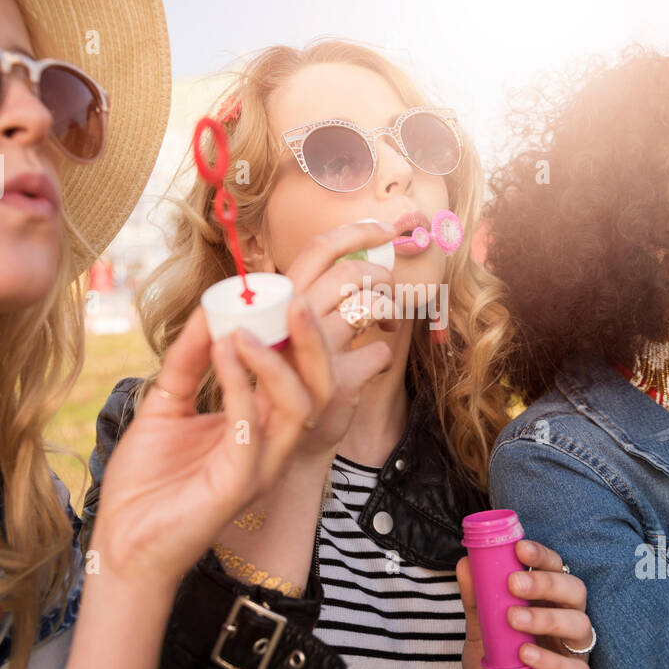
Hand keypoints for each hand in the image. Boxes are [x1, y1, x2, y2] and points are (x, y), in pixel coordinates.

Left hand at [91, 299, 332, 591]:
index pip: (300, 373)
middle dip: (311, 340)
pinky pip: (251, 427)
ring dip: (275, 359)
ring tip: (241, 327)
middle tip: (287, 298)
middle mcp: (272, 445)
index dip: (296, 332)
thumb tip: (205, 312)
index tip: (272, 291)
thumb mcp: (166, 404)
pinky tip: (219, 351)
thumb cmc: (147, 483)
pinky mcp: (239, 484)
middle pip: (319, 387)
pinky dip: (239, 384)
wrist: (120, 544)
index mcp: (262, 425)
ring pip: (300, 405)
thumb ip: (187, 361)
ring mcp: (261, 466)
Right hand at [280, 220, 401, 457]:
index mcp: (280, 298)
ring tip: (382, 321)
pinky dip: (383, 357)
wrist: (289, 439)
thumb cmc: (296, 372)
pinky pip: (380, 352)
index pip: (320, 249)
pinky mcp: (337, 383)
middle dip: (380, 276)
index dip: (358, 232)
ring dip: (387, 309)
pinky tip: (371, 365)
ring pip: (369, 305)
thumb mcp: (296, 327)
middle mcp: (291, 319)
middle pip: (350, 274)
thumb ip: (321, 293)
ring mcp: (313, 351)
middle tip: (384, 289)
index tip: (389, 229)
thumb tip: (370, 246)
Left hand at [457, 539, 592, 668]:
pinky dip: (552, 660)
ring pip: (581, 625)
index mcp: (546, 602)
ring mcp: (574, 653)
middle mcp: (565, 622)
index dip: (542, 555)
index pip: (555, 568)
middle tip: (514, 583)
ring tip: (514, 620)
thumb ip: (476, 600)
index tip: (520, 547)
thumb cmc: (495, 668)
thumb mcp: (478, 631)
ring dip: (547, 618)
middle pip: (574, 590)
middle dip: (546, 582)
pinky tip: (526, 655)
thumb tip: (466, 562)